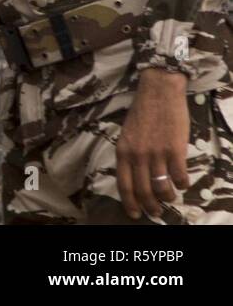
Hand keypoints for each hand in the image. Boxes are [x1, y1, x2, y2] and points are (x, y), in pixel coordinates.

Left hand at [116, 68, 189, 219]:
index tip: (134, 214)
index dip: (129, 203)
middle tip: (156, 212)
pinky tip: (183, 182)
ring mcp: (156, 153)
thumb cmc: (142, 111)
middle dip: (150, 206)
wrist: (158, 91)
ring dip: (168, 197)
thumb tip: (135, 175)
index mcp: (122, 151)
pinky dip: (183, 184)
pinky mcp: (175, 150)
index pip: (123, 184)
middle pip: (143, 191)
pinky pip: (180, 177)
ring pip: (162, 187)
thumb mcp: (126, 134)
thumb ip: (129, 154)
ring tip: (171, 197)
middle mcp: (137, 155)